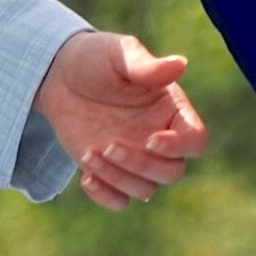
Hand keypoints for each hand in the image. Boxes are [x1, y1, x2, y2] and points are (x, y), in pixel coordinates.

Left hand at [33, 30, 207, 210]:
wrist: (59, 75)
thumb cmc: (96, 58)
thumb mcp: (119, 54)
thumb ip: (147, 65)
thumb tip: (181, 64)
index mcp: (171, 109)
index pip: (195, 140)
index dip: (180, 147)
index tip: (150, 140)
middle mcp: (159, 138)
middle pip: (172, 172)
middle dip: (141, 166)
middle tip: (109, 145)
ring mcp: (135, 158)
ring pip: (145, 190)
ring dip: (118, 178)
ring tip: (90, 153)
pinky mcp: (111, 173)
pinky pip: (120, 201)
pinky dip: (106, 196)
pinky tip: (86, 175)